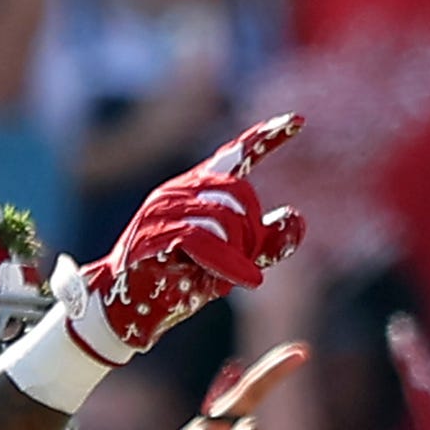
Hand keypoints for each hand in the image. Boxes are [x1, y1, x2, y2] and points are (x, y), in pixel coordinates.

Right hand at [68, 114, 307, 367]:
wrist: (131, 309)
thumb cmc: (181, 282)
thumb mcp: (235, 263)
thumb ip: (265, 244)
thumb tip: (296, 216)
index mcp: (199, 190)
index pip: (235, 155)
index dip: (267, 137)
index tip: (299, 120)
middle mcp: (180, 190)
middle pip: (239, 192)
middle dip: (254, 232)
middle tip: (249, 264)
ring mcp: (163, 208)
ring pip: (223, 217)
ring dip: (239, 253)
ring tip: (236, 278)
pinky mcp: (153, 232)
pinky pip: (202, 238)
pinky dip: (228, 263)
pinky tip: (241, 280)